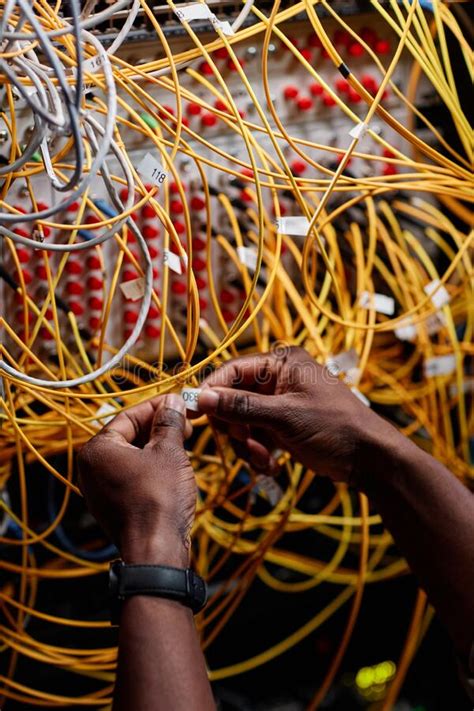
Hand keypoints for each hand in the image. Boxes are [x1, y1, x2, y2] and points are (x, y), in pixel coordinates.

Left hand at [77, 394, 195, 566]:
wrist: (156, 550)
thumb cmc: (159, 498)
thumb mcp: (169, 451)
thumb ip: (169, 422)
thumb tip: (173, 402)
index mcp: (97, 450)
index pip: (129, 416)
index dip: (157, 406)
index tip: (179, 401)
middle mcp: (92, 469)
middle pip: (129, 435)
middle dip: (158, 427)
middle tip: (186, 422)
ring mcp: (101, 491)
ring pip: (132, 456)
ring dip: (158, 446)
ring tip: (184, 441)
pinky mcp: (114, 507)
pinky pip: (132, 477)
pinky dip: (152, 467)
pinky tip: (174, 466)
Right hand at [195, 347, 395, 483]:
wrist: (369, 458)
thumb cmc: (335, 427)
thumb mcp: (286, 416)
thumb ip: (243, 407)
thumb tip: (204, 398)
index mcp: (281, 363)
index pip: (232, 371)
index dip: (212, 391)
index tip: (196, 414)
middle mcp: (277, 378)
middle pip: (233, 398)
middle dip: (235, 427)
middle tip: (243, 444)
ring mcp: (279, 403)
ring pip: (241, 421)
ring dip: (247, 444)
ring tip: (263, 460)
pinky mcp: (281, 425)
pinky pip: (254, 435)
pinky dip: (257, 452)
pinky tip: (271, 465)